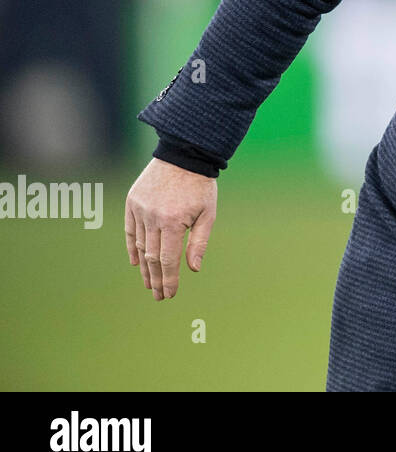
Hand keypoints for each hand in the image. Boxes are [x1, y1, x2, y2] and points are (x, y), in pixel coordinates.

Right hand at [124, 158, 217, 299]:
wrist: (184, 154)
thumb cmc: (200, 186)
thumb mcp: (208, 214)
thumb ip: (199, 242)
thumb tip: (193, 270)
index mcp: (173, 222)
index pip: (167, 260)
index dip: (168, 279)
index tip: (169, 294)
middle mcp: (153, 217)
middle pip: (151, 257)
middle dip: (156, 279)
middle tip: (159, 296)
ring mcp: (140, 209)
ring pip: (140, 246)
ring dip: (144, 267)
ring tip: (149, 284)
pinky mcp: (132, 202)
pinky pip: (130, 230)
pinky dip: (133, 247)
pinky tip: (136, 262)